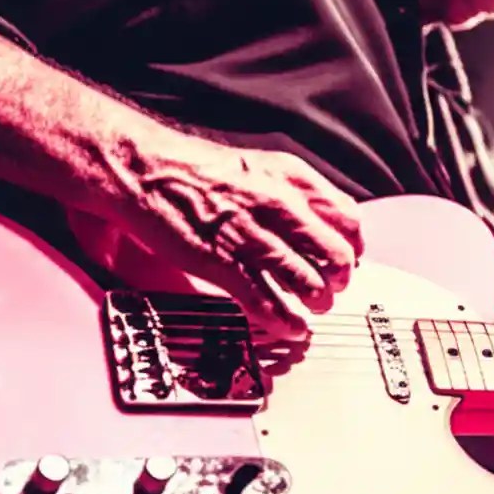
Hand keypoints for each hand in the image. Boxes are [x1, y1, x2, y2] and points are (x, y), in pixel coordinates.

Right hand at [108, 134, 362, 339]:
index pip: (347, 219)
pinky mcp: (222, 263)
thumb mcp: (258, 167)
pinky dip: (284, 320)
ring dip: (316, 302)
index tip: (346, 258)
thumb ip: (292, 192)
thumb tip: (320, 221)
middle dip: (339, 280)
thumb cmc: (194, 168)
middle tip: (331, 289)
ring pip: (308, 282)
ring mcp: (251, 236)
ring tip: (313, 310)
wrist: (143, 167)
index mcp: (291, 178)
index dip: (350, 246)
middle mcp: (279, 205)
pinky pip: (266, 301)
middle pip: (336, 255)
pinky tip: (289, 326)